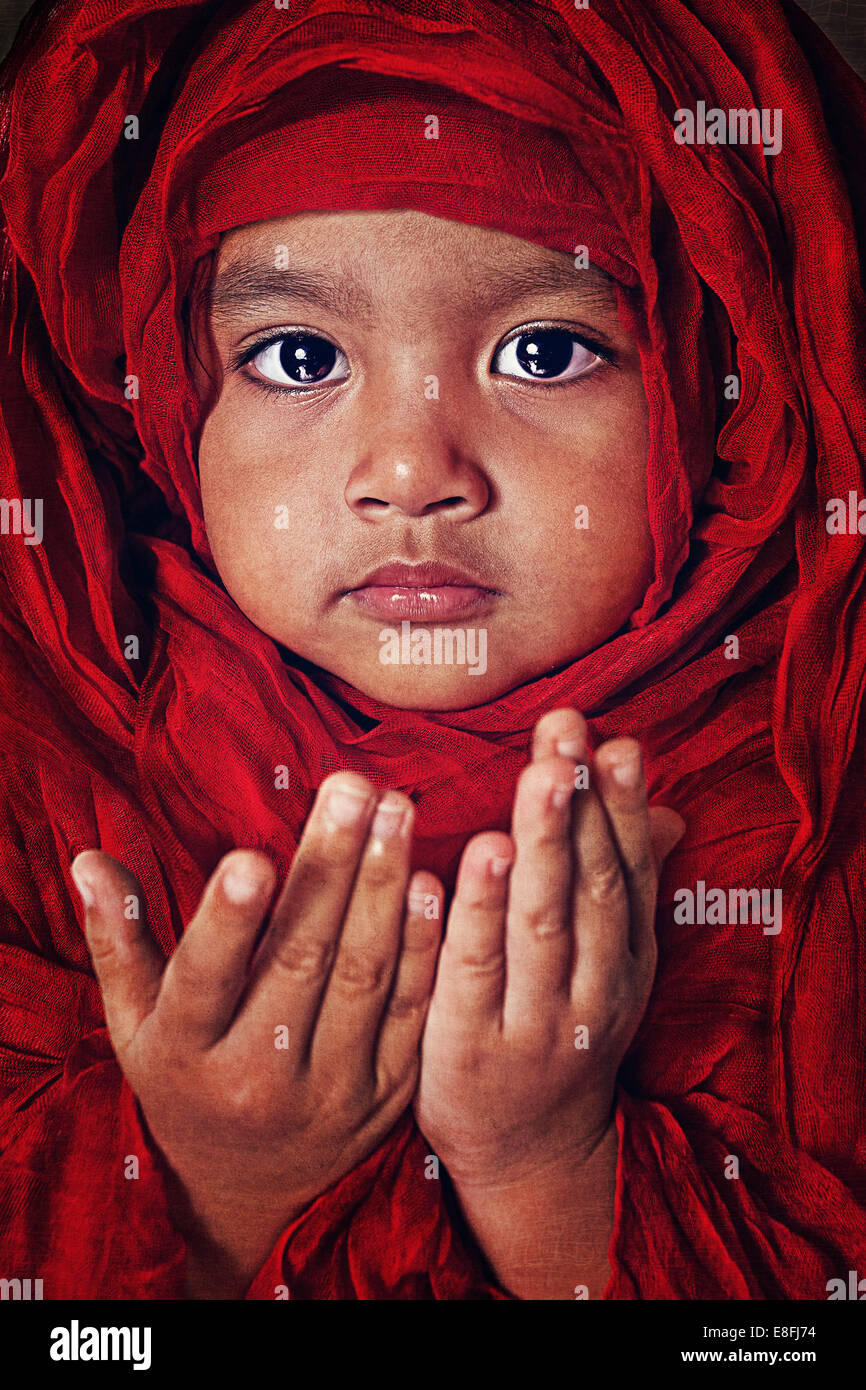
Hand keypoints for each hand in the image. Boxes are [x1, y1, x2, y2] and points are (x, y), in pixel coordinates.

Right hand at [71, 773, 443, 1295]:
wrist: (248, 1193)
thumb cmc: (184, 1082)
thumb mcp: (135, 1026)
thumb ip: (118, 940)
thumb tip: (88, 861)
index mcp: (188, 1051)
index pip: (206, 978)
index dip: (229, 920)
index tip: (251, 856)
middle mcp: (260, 1075)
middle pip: (300, 961)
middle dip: (331, 868)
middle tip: (355, 788)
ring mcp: (331, 1090)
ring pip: (364, 978)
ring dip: (384, 889)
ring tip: (397, 810)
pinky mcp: (387, 1096)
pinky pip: (410, 1014)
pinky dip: (424, 949)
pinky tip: (432, 883)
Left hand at [414, 707, 683, 1188]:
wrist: (532, 1153)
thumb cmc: (565, 1029)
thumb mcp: (614, 965)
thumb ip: (628, 884)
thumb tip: (668, 807)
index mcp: (625, 958)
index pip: (628, 871)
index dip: (621, 806)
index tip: (612, 741)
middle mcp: (592, 987)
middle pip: (588, 887)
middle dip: (578, 807)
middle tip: (565, 739)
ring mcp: (534, 1019)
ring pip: (540, 924)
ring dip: (541, 848)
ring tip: (536, 781)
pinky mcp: (470, 1045)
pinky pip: (473, 972)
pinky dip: (474, 914)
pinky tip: (469, 860)